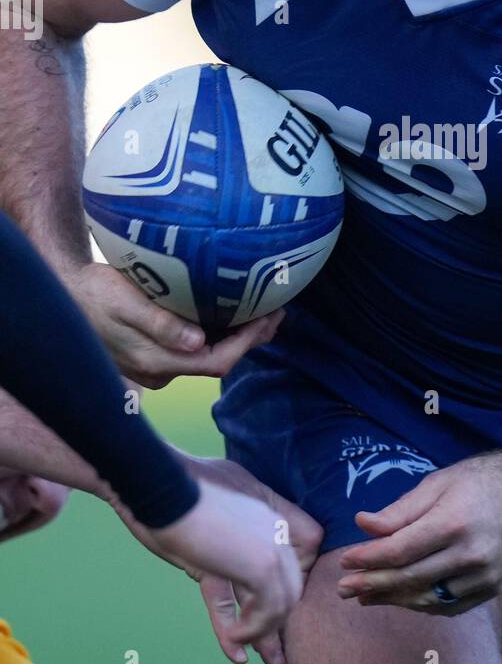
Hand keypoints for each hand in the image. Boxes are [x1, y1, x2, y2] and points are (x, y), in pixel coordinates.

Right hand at [64, 261, 283, 387]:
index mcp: (155, 361)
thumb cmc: (93, 293)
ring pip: (208, 356)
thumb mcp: (124, 303)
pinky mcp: (153, 353)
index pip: (215, 362)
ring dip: (237, 337)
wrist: (63, 294)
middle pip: (217, 362)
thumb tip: (198, 342)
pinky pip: (195, 349)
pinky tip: (230, 312)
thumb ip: (160, 324)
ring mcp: (156, 366)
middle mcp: (159, 371)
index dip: (246, 343)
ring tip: (263, 310)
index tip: (268, 316)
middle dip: (250, 339)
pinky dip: (219, 333)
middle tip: (277, 311)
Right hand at [176, 454, 323, 663]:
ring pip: (281, 600)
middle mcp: (276, 526)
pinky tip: (235, 649)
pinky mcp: (255, 565)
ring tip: (254, 653)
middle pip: (292, 579)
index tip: (272, 595)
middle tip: (275, 647)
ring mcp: (269, 545)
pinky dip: (247, 632)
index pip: (308, 541)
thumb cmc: (174, 485)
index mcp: (269, 505)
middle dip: (281, 615)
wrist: (160, 481)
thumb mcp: (212, 494)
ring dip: (265, 632)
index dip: (292, 570)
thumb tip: (224, 545)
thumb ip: (229, 516)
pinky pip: (263, 610)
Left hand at [335, 451, 501, 615]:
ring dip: (392, 599)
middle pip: (409, 578)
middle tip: (344, 589)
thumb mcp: (439, 483)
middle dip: (372, 584)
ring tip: (365, 597)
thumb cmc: (484, 481)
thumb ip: (400, 510)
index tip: (345, 563)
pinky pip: (449, 605)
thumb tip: (363, 525)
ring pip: (427, 598)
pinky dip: (422, 604)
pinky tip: (402, 598)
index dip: (368, 559)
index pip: (399, 551)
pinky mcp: (494, 589)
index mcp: (453, 522)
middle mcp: (471, 554)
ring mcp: (485, 576)